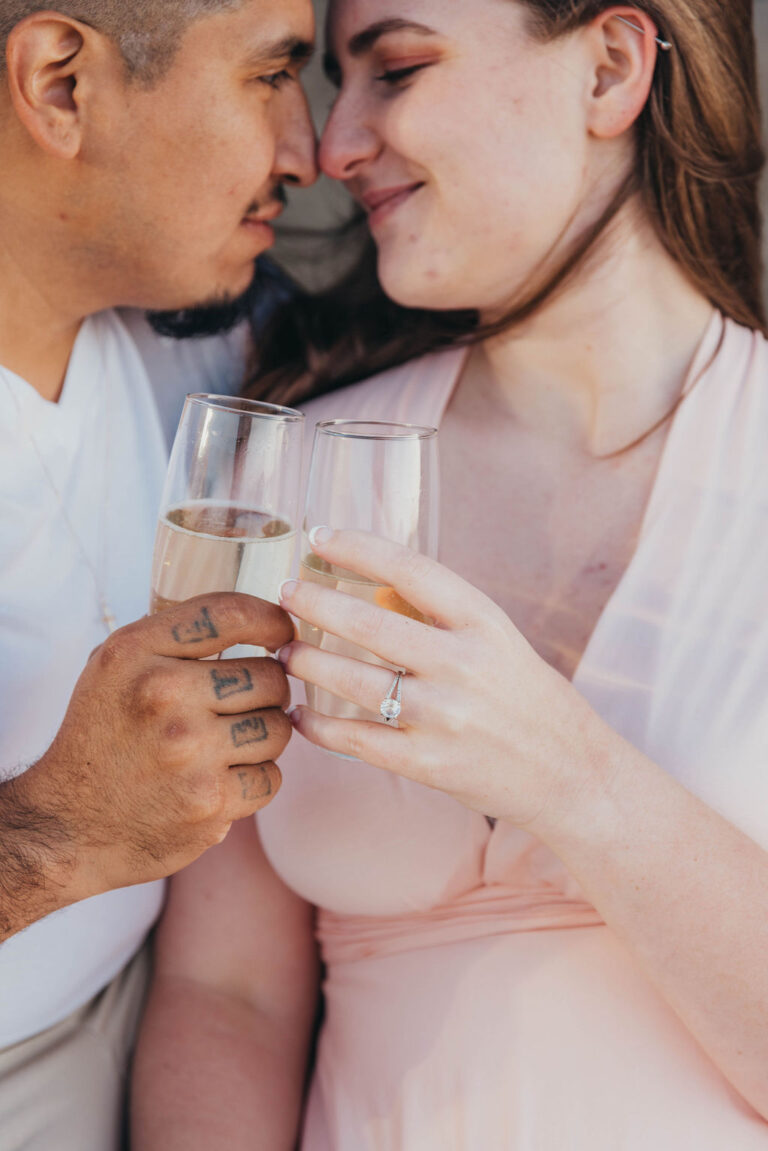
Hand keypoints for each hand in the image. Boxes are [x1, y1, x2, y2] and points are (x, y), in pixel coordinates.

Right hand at [22, 594, 294, 900]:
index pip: (228, 614)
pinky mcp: (209, 801)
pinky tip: (226, 779)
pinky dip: (257, 779)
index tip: (282, 631)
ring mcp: (189, 750)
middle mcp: (162, 694)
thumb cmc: (103, 739)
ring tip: (234, 743)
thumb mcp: (115, 668)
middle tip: (249, 704)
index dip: (270, 619)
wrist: (69, 826)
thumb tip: (260, 621)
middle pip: (269, 676)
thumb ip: (174, 639)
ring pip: (279, 727)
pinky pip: (272, 777)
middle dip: (269, 690)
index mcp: (135, 653)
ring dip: (266, 736)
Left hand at [279, 530, 615, 832]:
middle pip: (369, 623)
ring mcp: (443, 716)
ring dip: (307, 663)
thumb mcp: (497, 641)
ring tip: (284, 653)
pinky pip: (355, 740)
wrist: (572, 774)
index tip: (319, 535)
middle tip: (284, 594)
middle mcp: (462, 664)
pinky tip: (299, 716)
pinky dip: (318, 727)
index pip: (411, 568)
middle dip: (314, 603)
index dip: (358, 547)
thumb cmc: (528, 699)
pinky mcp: (428, 763)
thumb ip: (440, 616)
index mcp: (482, 623)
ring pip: (352, 681)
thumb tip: (373, 586)